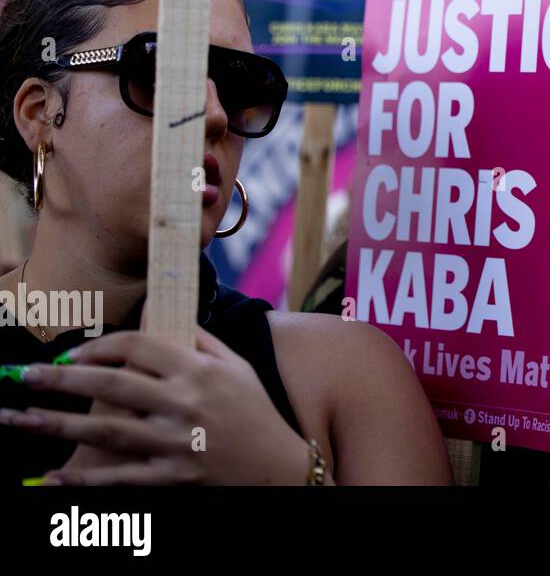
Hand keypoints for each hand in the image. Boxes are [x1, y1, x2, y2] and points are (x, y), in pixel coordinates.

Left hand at [1, 328, 315, 484]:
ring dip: (56, 425)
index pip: (139, 347)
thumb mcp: (235, 366)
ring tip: (19, 417)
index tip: (69, 356)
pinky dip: (84, 479)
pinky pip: (121, 478)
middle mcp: (187, 403)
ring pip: (107, 431)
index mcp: (200, 370)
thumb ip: (195, 339)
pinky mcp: (174, 477)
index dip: (99, 348)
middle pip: (112, 386)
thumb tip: (153, 313)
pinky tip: (51, 476)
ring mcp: (178, 443)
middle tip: (23, 376)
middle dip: (61, 381)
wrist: (279, 466)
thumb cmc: (255, 410)